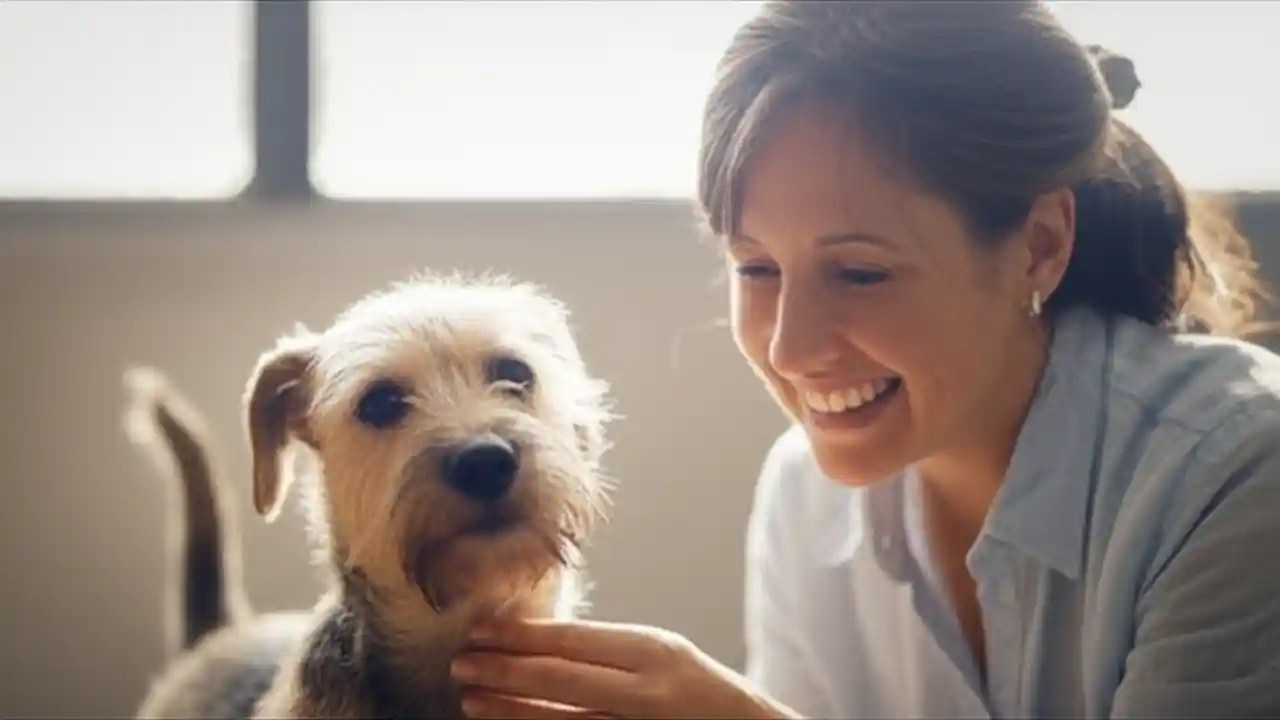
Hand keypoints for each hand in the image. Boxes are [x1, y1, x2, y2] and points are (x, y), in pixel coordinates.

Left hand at [450, 618, 798, 718]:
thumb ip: (608, 652)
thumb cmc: (699, 693)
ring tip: (471, 700)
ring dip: (510, 711)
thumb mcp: (661, 656)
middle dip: (504, 671)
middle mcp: (648, 691)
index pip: (573, 639)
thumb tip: (538, 641)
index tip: (479, 630)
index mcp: (653, 651)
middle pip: (560, 680)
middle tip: (460, 663)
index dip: (520, 635)